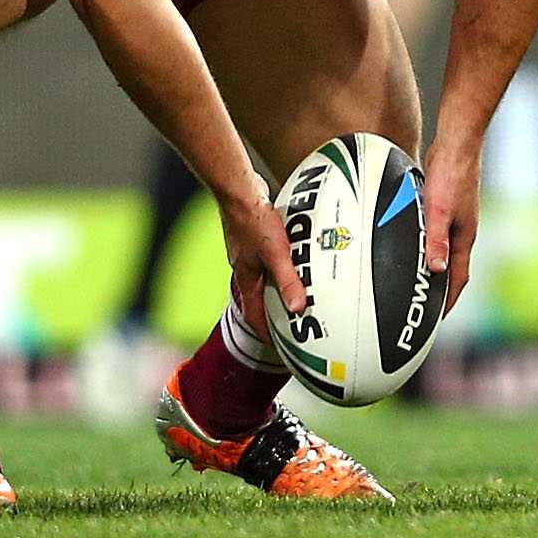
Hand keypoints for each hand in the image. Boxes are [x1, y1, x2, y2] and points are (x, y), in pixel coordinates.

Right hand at [221, 183, 306, 328]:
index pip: (255, 315)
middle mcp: (245, 268)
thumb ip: (287, 281)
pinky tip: (293, 259)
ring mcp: (249, 253)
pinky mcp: (255, 238)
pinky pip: (269, 259)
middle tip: (293, 322)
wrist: (239, 192)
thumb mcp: (276, 254)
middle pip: (260, 298)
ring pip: (265, 278)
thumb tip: (297, 308)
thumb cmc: (253, 221)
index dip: (266, 332)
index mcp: (247, 278)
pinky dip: (281, 266)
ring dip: (279, 288)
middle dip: (275, 313)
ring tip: (298, 293)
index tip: (280, 345)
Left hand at [422, 140, 481, 310]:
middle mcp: (462, 230)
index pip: (458, 277)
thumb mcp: (440, 210)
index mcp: (465, 236)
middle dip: (438, 290)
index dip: (448, 300)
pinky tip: (407, 244)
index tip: (436, 320)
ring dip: (430, 267)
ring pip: (441, 250)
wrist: (458, 141)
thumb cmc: (453, 173)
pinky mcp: (443, 205)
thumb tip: (434, 270)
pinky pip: (433, 234)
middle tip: (421, 308)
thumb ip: (437, 240)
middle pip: (450, 267)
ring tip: (411, 281)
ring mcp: (453, 218)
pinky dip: (423, 246)